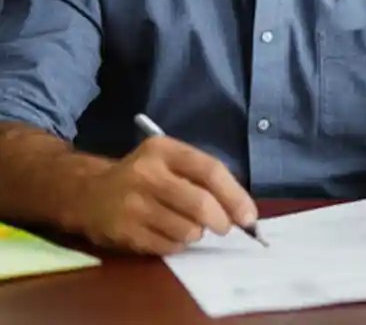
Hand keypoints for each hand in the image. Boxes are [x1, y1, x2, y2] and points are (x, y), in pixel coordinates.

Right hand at [75, 136, 256, 254]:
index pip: (210, 170)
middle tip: (224, 228)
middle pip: (200, 203)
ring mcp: (131, 204)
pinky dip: (178, 245)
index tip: (249, 216)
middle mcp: (146, 174)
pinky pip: (167, 246)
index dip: (235, 196)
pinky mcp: (122, 231)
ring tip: (189, 226)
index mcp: (163, 150)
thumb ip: (204, 178)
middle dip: (221, 221)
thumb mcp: (169, 162)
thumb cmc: (143, 176)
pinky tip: (169, 234)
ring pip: (186, 229)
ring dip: (197, 233)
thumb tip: (242, 211)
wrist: (86, 192)